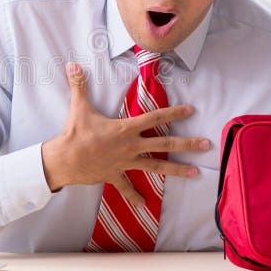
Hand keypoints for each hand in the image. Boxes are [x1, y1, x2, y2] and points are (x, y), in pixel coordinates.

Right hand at [40, 62, 209, 206]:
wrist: (64, 160)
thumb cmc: (74, 133)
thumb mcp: (79, 106)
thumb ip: (79, 84)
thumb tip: (72, 64)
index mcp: (126, 129)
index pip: (155, 118)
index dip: (174, 113)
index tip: (191, 110)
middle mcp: (130, 146)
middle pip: (164, 144)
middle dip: (187, 144)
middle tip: (206, 145)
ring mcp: (125, 163)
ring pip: (156, 167)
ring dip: (176, 170)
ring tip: (195, 173)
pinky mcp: (114, 175)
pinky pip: (126, 188)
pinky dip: (135, 197)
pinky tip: (144, 205)